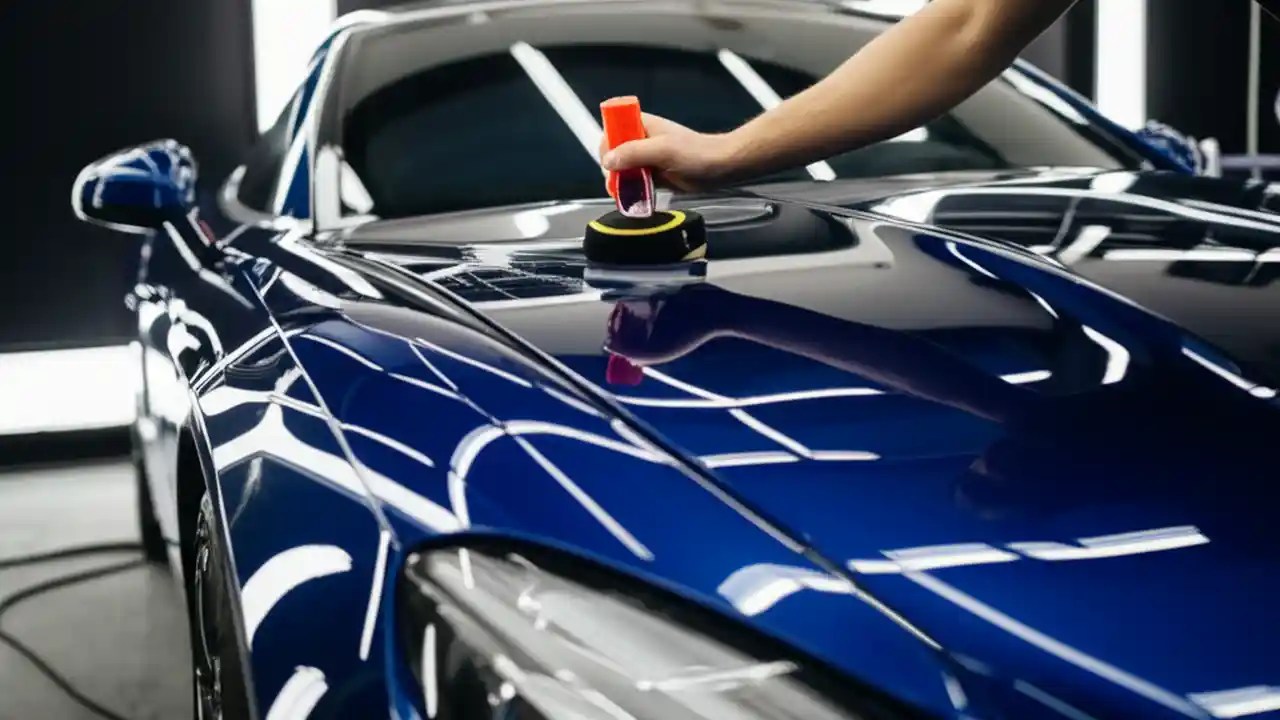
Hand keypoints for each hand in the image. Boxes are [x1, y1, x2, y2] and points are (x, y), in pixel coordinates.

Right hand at [598, 113, 739, 192]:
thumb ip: (634, 153)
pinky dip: (633, 192)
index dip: (607, 147)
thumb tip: (608, 161)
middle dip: (612, 170)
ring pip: (623, 171)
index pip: (611, 132)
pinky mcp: (654, 175)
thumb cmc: (696, 153)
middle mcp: (641, 140)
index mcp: (641, 125)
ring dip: (622, 183)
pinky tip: (636, 199)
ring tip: (627, 194)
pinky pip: (636, 183)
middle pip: (614, 154)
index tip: (610, 164)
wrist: (720, 167)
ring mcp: (647, 158)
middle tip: (618, 184)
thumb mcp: (662, 150)